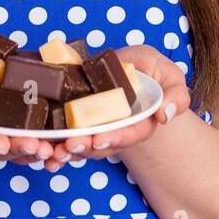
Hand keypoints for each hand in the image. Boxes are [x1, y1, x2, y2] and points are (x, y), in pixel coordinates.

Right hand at [0, 44, 71, 171]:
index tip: (1, 145)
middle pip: (4, 147)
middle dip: (21, 149)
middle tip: (37, 148)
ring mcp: (6, 129)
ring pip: (25, 145)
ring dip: (41, 149)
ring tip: (56, 149)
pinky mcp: (24, 120)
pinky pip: (39, 133)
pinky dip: (53, 138)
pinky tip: (68, 139)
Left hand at [49, 46, 190, 163]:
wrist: (127, 68)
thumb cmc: (152, 71)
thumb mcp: (170, 76)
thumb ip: (176, 95)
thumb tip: (165, 116)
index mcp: (139, 124)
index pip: (129, 135)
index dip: (115, 138)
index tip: (100, 138)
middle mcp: (115, 131)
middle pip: (100, 145)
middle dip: (85, 146)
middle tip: (70, 143)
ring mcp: (94, 128)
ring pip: (80, 145)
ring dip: (66, 150)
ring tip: (53, 150)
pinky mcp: (76, 121)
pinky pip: (64, 137)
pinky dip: (53, 145)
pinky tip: (42, 150)